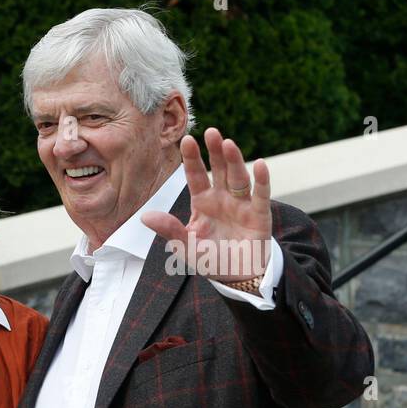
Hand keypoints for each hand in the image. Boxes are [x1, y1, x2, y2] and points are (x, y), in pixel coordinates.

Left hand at [141, 127, 271, 282]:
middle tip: (211, 131)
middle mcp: (223, 198)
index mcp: (203, 202)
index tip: (186, 139)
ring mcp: (242, 204)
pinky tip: (260, 164)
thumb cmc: (210, 258)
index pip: (196, 176)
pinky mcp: (259, 215)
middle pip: (219, 170)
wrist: (235, 276)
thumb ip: (169, 231)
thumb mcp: (185, 247)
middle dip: (214, 151)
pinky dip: (261, 180)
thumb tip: (145, 217)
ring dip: (234, 161)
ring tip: (228, 143)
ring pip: (238, 178)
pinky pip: (261, 195)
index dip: (192, 159)